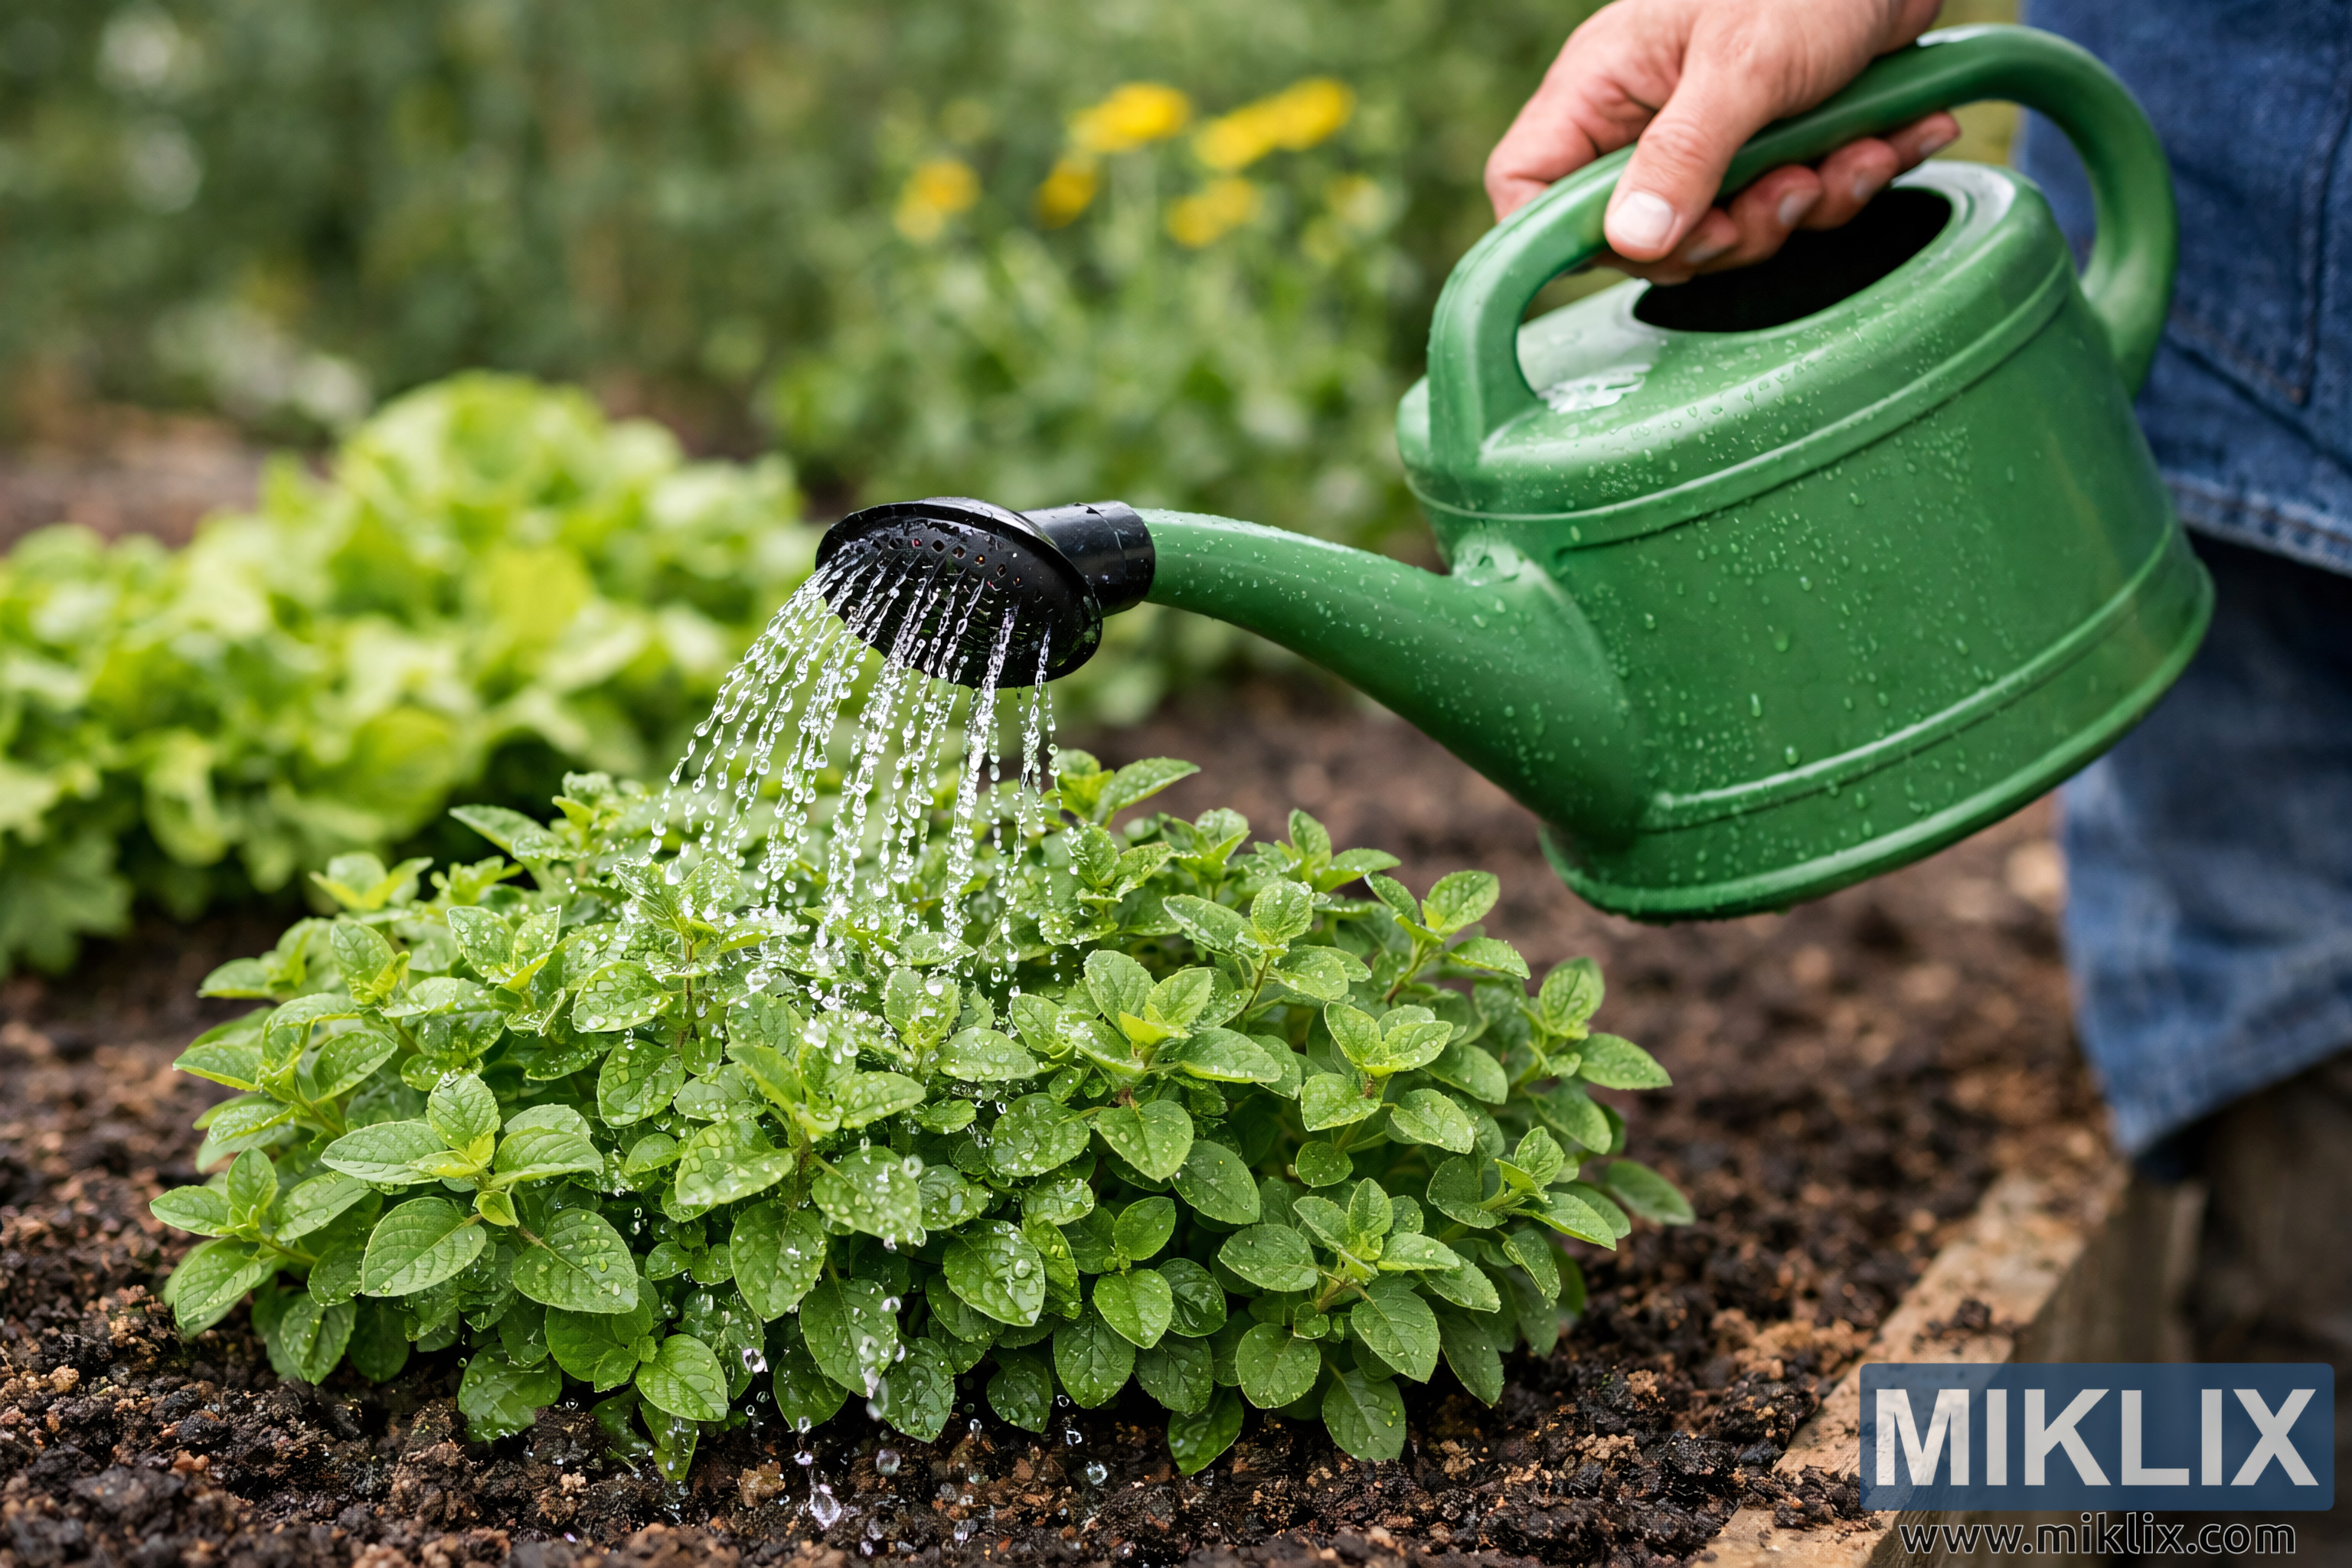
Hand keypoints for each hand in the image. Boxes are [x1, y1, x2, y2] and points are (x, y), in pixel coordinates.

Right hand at [1486, 0, 1959, 283]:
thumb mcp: (1744, 63)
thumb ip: (1684, 155)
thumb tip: (1631, 242)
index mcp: (1603, 84)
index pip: (1526, 181)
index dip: (1561, 232)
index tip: (1643, 245)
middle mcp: (1643, 119)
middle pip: (1638, 235)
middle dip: (1726, 232)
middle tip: (1781, 192)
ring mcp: (1708, 139)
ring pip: (1724, 232)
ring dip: (1799, 208)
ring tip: (1849, 154)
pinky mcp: (1771, 149)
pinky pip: (1789, 206)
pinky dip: (1845, 185)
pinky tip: (1887, 141)